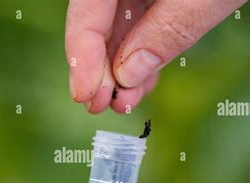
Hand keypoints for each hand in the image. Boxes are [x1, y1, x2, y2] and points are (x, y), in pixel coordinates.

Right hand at [65, 0, 246, 113]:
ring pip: (116, 25)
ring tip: (128, 99)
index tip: (87, 96)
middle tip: (107, 105)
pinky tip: (144, 78)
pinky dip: (141, 52)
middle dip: (101, 68)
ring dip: (120, 67)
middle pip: (97, 21)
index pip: (87, 10)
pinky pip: (138, 20)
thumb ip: (168, 30)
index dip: (82, 57)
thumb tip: (129, 74)